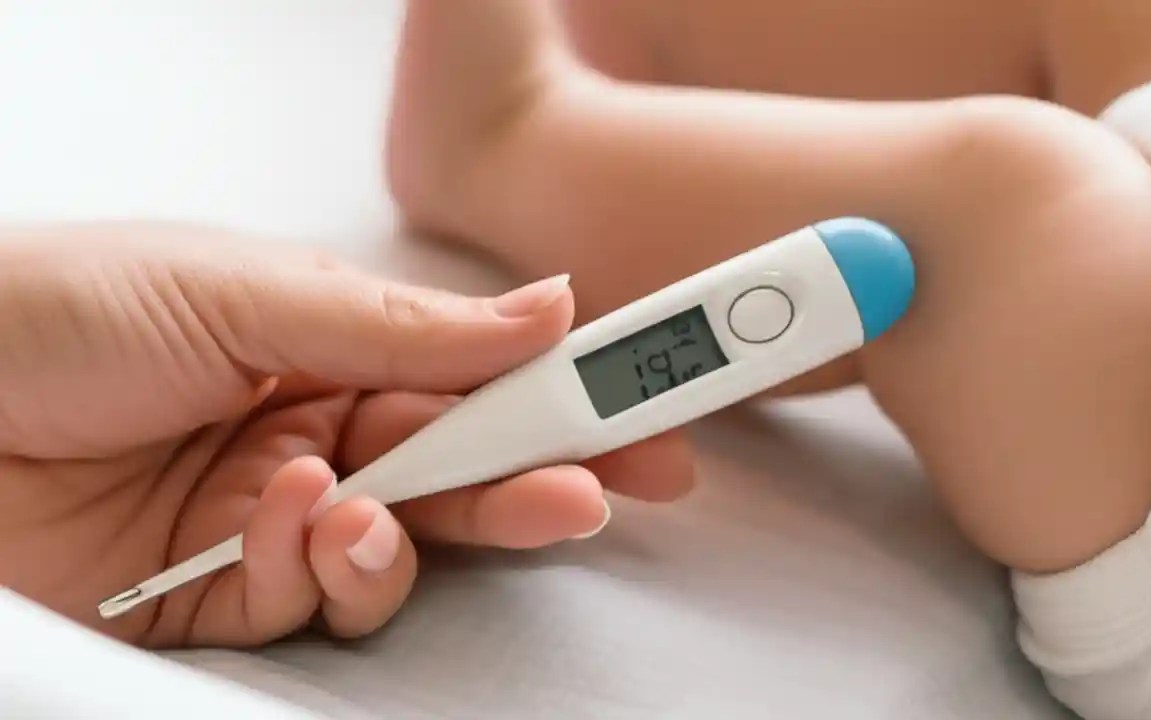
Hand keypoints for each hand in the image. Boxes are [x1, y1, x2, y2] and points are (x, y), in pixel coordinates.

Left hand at [0, 222, 694, 646]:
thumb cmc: (55, 309)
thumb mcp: (241, 289)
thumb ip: (401, 323)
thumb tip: (544, 309)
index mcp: (330, 340)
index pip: (476, 368)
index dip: (564, 386)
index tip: (647, 399)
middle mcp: (318, 429)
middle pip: (461, 466)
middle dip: (537, 475)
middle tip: (607, 483)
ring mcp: (279, 514)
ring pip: (404, 548)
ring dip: (412, 533)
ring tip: (366, 505)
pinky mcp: (229, 590)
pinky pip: (316, 595)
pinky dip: (315, 564)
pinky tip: (284, 518)